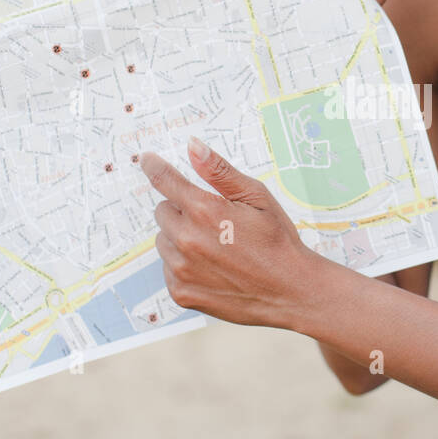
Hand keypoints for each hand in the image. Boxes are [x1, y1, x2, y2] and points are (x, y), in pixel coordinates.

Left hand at [138, 136, 317, 330]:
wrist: (290, 291)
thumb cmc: (277, 240)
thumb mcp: (256, 197)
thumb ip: (219, 171)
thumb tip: (192, 146)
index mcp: (204, 211)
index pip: (165, 181)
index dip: (154, 166)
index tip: (147, 160)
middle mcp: (187, 240)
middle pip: (163, 211)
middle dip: (182, 211)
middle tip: (214, 222)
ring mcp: (181, 269)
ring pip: (163, 241)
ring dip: (180, 239)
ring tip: (216, 247)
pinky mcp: (181, 292)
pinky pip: (168, 268)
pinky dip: (184, 265)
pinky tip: (212, 268)